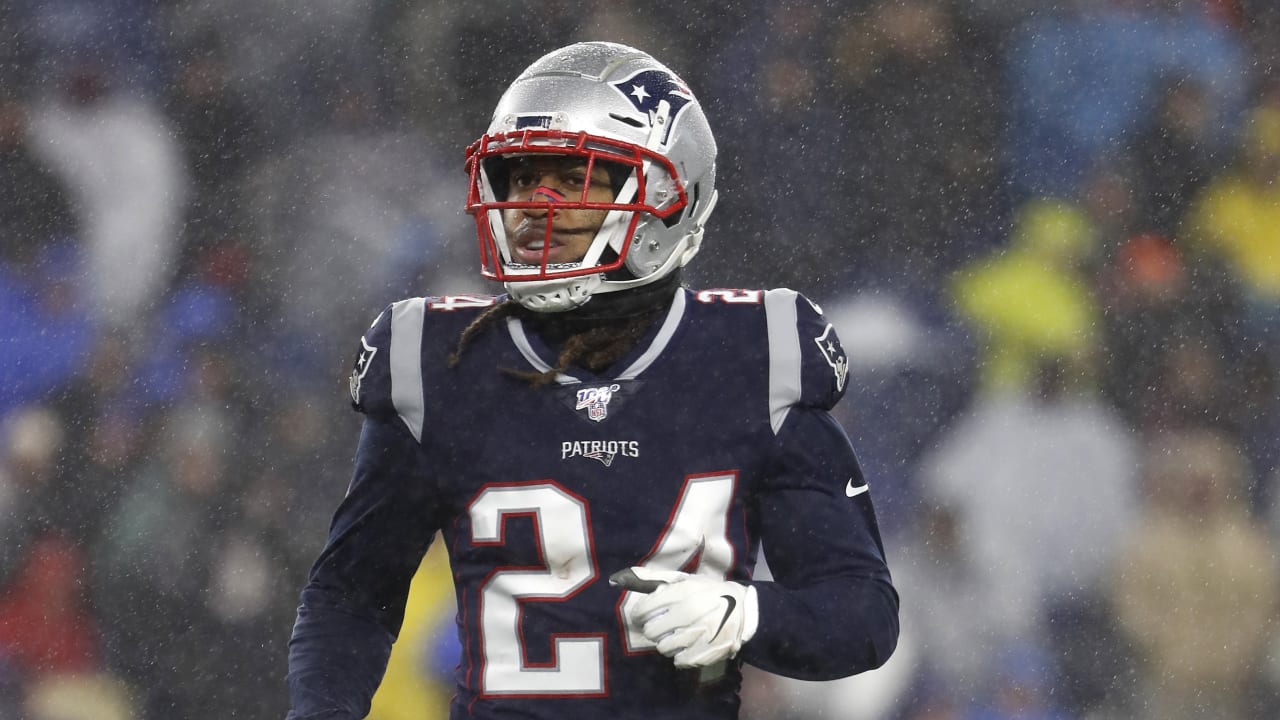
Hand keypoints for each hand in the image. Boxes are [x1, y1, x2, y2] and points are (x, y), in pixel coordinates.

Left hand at [610, 567, 757, 668]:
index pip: (646, 608)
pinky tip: (687, 646)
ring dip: (666, 643)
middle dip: (653, 630)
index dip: (640, 614)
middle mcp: (690, 612)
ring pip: (664, 648)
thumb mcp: (684, 580)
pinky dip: (680, 656)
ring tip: (676, 636)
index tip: (644, 616)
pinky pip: (679, 661)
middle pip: (652, 631)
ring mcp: (699, 634)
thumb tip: (615, 579)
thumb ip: (651, 580)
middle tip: (661, 627)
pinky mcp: (707, 652)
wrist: (745, 610)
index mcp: (683, 591)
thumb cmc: (709, 593)